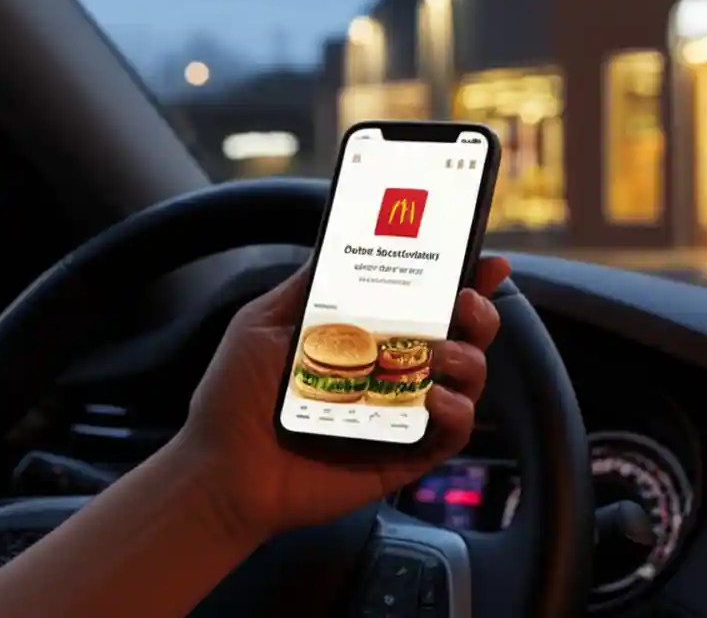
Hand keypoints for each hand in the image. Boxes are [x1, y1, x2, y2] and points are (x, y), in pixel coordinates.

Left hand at [180, 256, 510, 541]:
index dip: (464, 279)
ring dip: (469, 358)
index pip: (425, 300)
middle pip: (463, 335)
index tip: (485, 260)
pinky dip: (456, 412)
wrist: (220, 469)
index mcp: (368, 334)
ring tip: (441, 352)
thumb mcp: (265, 321)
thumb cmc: (236, 397)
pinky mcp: (407, 454)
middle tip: (465, 301)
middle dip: (480, 312)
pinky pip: (453, 432)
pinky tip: (433, 398)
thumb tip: (344, 237)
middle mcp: (394, 369)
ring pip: (468, 379)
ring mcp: (403, 411)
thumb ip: (308, 284)